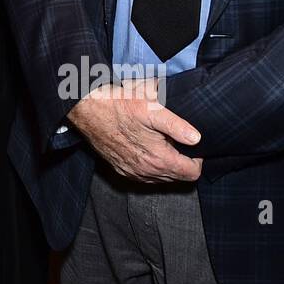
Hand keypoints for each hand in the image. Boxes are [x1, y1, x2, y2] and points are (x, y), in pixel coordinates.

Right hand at [67, 79, 202, 182]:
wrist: (87, 109)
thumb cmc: (118, 105)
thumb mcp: (152, 108)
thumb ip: (177, 126)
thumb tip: (196, 138)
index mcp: (158, 159)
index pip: (192, 173)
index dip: (197, 158)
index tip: (191, 142)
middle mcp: (146, 172)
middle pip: (178, 177)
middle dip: (182, 160)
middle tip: (175, 138)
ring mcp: (132, 173)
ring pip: (161, 177)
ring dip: (167, 164)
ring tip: (161, 141)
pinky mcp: (121, 169)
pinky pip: (145, 175)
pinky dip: (151, 165)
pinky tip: (146, 147)